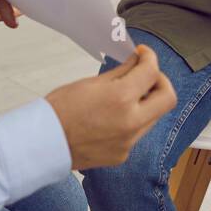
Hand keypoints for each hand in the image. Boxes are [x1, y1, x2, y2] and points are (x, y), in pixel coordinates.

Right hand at [44, 45, 176, 168]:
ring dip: (146, 103)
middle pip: (168, 98)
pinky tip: (111, 118)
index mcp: (121, 99)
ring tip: (124, 97)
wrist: (42, 144)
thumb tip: (136, 62)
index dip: (150, 58)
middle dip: (160, 82)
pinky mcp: (122, 155)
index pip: (152, 72)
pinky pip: (137, 133)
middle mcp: (130, 122)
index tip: (143, 55)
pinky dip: (131, 121)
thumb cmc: (59, 110)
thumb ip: (121, 73)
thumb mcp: (90, 83)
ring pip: (153, 117)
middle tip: (146, 75)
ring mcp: (128, 142)